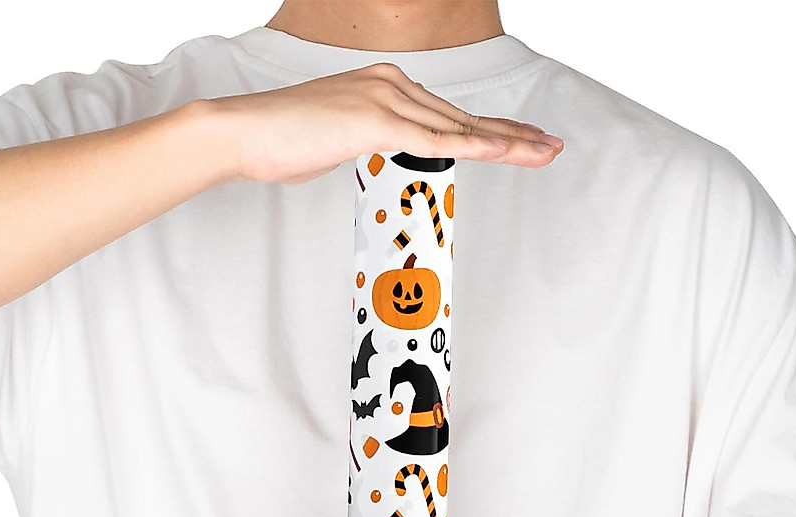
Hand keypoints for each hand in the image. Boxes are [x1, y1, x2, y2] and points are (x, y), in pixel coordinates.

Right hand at [207, 61, 563, 184]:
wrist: (245, 132)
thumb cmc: (280, 140)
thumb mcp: (334, 139)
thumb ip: (366, 140)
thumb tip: (377, 151)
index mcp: (384, 86)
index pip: (446, 114)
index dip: (487, 128)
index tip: (518, 141)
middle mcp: (391, 84)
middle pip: (462, 117)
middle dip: (511, 134)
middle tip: (549, 146)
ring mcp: (385, 100)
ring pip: (458, 127)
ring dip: (506, 141)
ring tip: (542, 152)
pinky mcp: (376, 122)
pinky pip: (434, 141)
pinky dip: (472, 146)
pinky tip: (503, 151)